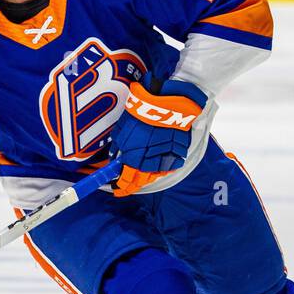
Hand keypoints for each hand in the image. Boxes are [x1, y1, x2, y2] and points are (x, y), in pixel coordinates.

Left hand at [107, 78, 207, 196]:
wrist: (165, 103)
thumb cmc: (140, 115)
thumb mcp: (121, 132)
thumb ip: (117, 149)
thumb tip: (114, 159)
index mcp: (134, 162)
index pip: (126, 182)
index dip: (121, 187)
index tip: (117, 189)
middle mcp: (151, 165)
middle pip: (141, 182)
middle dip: (133, 185)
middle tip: (127, 185)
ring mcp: (166, 160)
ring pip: (156, 176)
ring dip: (147, 177)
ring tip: (141, 176)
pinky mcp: (178, 153)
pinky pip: (169, 166)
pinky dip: (163, 168)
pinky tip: (157, 166)